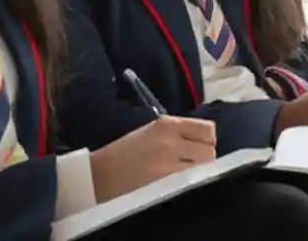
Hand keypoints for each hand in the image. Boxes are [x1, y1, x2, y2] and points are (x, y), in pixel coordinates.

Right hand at [89, 116, 215, 202]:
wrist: (98, 175)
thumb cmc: (124, 153)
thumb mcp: (150, 132)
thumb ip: (177, 133)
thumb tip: (204, 142)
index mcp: (166, 124)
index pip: (207, 129)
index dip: (207, 140)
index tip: (199, 146)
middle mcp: (171, 141)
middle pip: (209, 151)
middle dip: (204, 158)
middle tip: (191, 163)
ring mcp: (168, 163)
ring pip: (203, 168)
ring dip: (198, 172)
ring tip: (183, 174)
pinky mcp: (165, 183)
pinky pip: (190, 182)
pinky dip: (189, 183)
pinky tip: (177, 184)